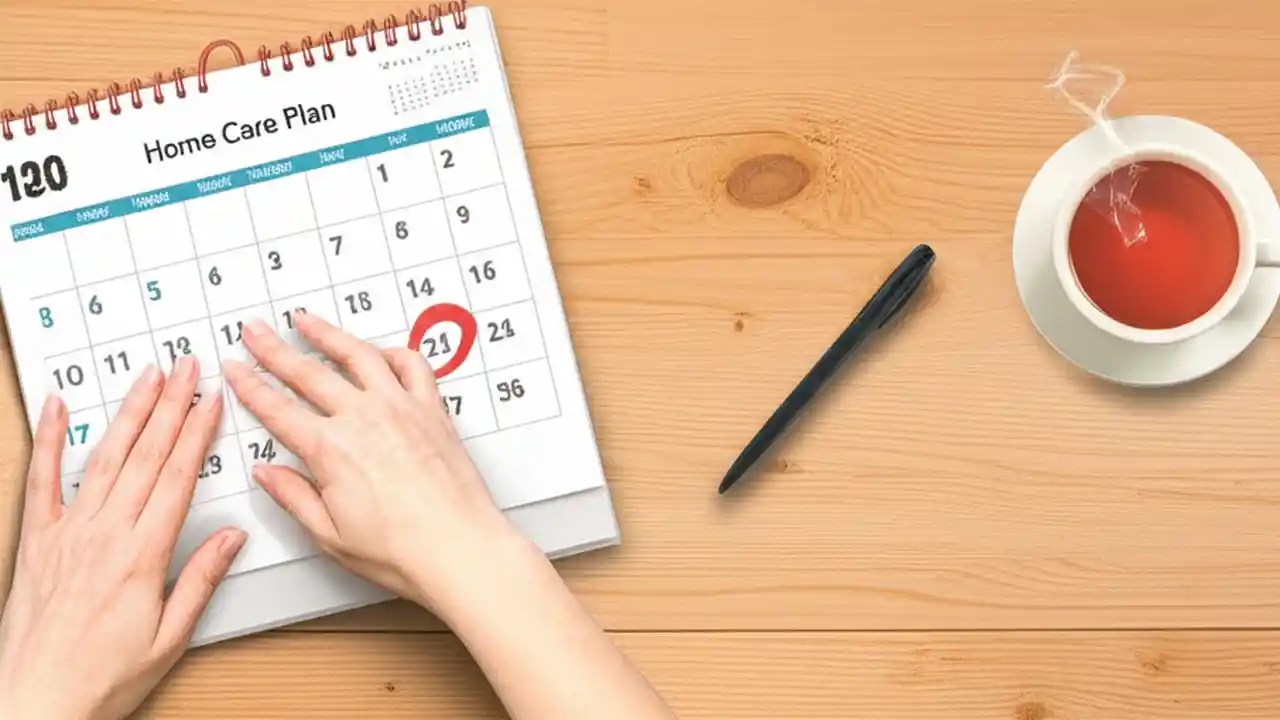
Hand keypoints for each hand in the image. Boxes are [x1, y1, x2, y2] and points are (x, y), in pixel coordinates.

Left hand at [0, 358, 244, 719]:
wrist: (36, 703)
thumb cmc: (101, 678)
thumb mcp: (170, 637)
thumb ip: (201, 580)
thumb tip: (231, 537)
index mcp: (142, 555)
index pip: (179, 477)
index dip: (198, 433)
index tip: (212, 400)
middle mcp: (104, 535)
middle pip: (146, 456)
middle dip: (170, 406)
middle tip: (185, 368)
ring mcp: (67, 533)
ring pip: (104, 458)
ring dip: (127, 413)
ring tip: (145, 377)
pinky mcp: (36, 543)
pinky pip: (41, 481)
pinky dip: (48, 441)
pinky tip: (55, 409)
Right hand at [222, 315, 524, 613]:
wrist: (460, 548)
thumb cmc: (403, 550)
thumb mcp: (330, 535)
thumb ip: (294, 496)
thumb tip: (267, 473)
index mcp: (331, 450)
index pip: (277, 409)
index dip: (250, 386)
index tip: (235, 369)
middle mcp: (364, 419)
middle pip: (308, 373)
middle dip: (274, 349)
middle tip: (255, 331)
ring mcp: (401, 408)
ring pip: (358, 355)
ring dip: (327, 334)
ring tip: (307, 320)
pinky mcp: (432, 410)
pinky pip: (412, 366)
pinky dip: (393, 352)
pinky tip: (379, 350)